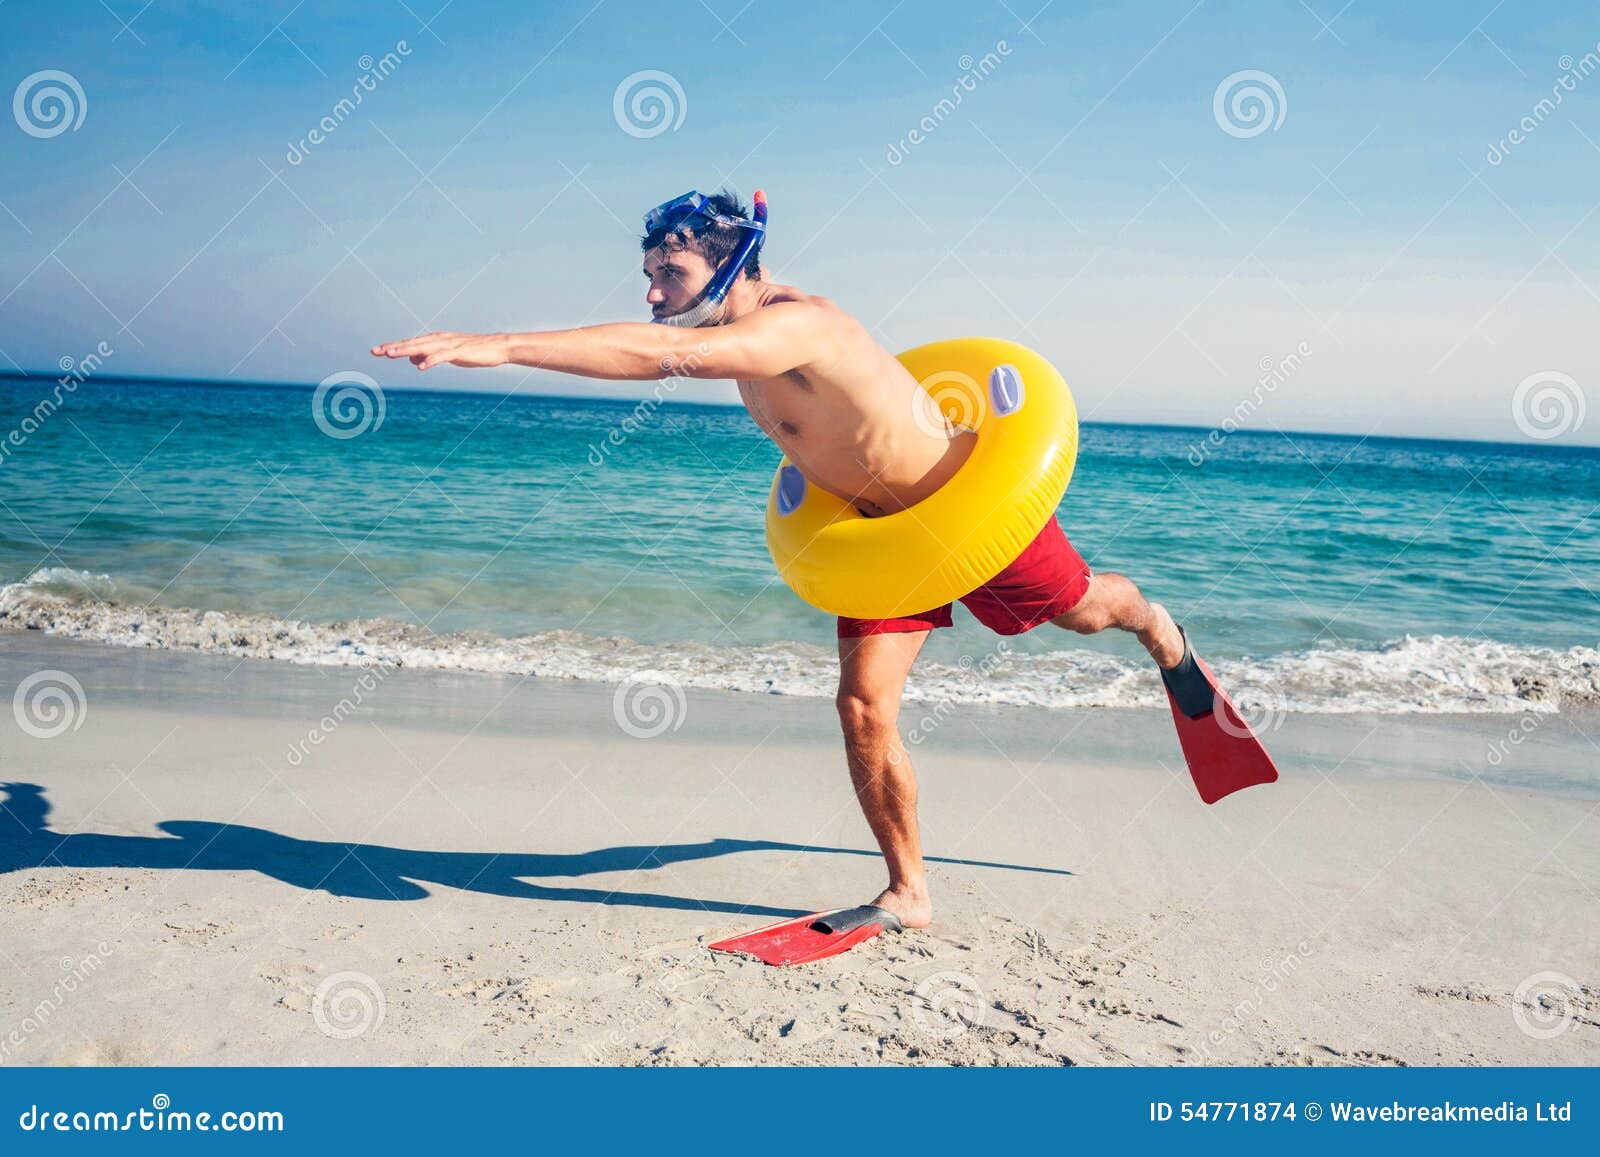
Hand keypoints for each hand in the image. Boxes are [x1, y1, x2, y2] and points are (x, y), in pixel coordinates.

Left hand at [370, 332, 507, 370]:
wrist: (497, 347)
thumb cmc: (473, 350)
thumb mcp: (447, 354)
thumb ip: (429, 355)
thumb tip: (412, 359)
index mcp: (435, 340)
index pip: (410, 343)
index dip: (394, 346)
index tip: (377, 350)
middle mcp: (439, 339)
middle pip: (412, 343)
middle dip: (394, 347)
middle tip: (376, 351)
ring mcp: (449, 345)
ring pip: (423, 347)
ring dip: (406, 350)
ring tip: (391, 354)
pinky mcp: (459, 352)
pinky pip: (442, 356)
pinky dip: (431, 360)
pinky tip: (420, 366)